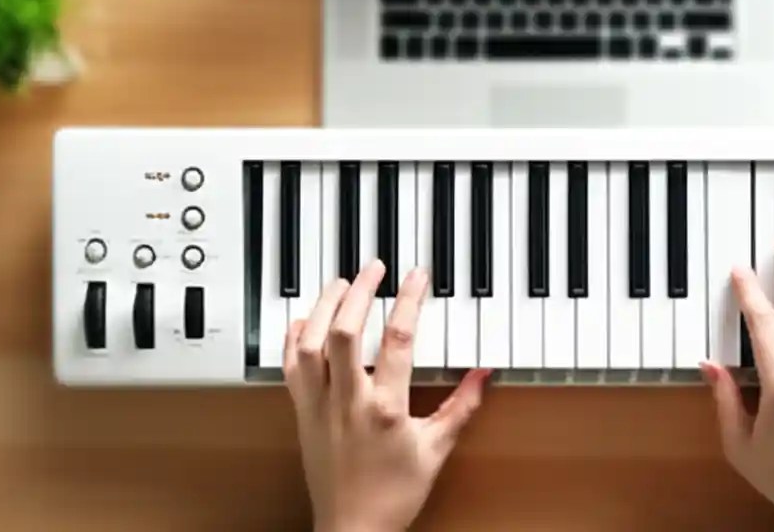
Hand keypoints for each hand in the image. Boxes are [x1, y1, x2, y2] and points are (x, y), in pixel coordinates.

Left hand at [284, 261, 490, 531]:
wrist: (353, 531)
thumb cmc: (393, 496)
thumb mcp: (437, 450)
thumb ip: (462, 407)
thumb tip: (483, 375)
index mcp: (385, 408)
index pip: (397, 340)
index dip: (407, 301)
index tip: (415, 276)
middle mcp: (348, 402)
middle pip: (346, 332)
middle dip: (358, 291)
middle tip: (372, 268)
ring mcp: (319, 407)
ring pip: (311, 344)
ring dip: (323, 308)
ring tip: (338, 284)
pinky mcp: (301, 414)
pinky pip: (290, 368)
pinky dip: (293, 339)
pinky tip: (304, 320)